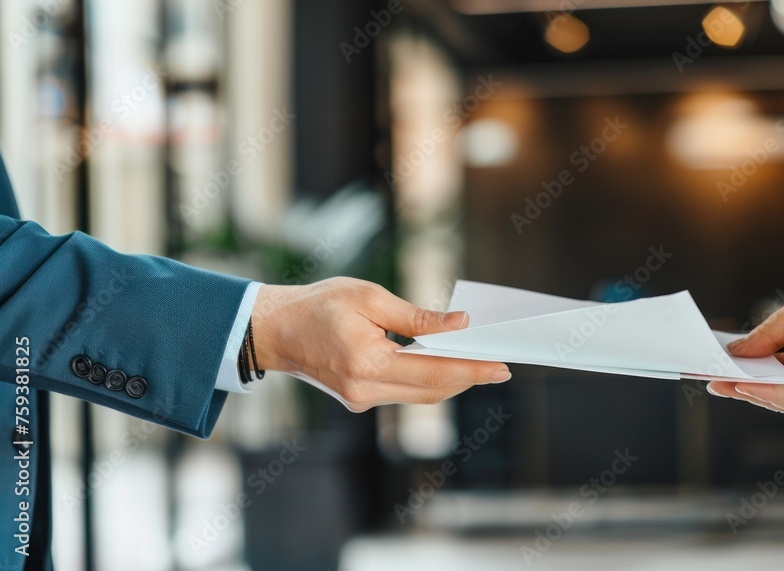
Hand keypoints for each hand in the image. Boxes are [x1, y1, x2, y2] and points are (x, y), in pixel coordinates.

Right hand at [249, 277, 510, 411]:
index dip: (473, 370)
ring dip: (450, 380)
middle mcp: (365, 390)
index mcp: (367, 363)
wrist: (272, 329)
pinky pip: (403, 393)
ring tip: (479, 364)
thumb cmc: (318, 305)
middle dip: (469, 378)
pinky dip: (426, 379)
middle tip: (500, 366)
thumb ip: (417, 316)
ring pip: (420, 395)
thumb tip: (458, 325)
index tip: (502, 367)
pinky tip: (443, 364)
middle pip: (432, 391)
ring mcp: (361, 400)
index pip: (435, 372)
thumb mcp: (369, 298)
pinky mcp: (358, 399)